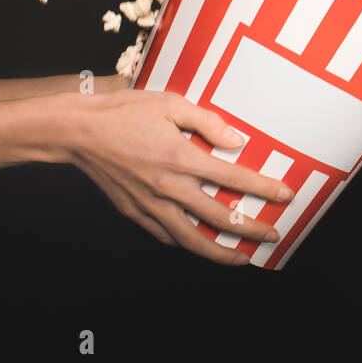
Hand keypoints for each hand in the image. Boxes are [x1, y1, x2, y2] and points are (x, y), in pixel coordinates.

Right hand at [55, 88, 294, 264]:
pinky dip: (185, 243)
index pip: (233, 179)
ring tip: (241, 258)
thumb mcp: (170, 104)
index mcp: (181, 158)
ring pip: (191, 239)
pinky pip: (165, 235)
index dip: (263, 188)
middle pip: (218, 218)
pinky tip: (198, 244)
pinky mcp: (134, 212)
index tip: (285, 195)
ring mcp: (150, 204)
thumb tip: (237, 141)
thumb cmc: (123, 112)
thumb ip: (207, 123)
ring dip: (219, 252)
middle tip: (273, 235)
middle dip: (250, 229)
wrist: (76, 131)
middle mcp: (168, 187)